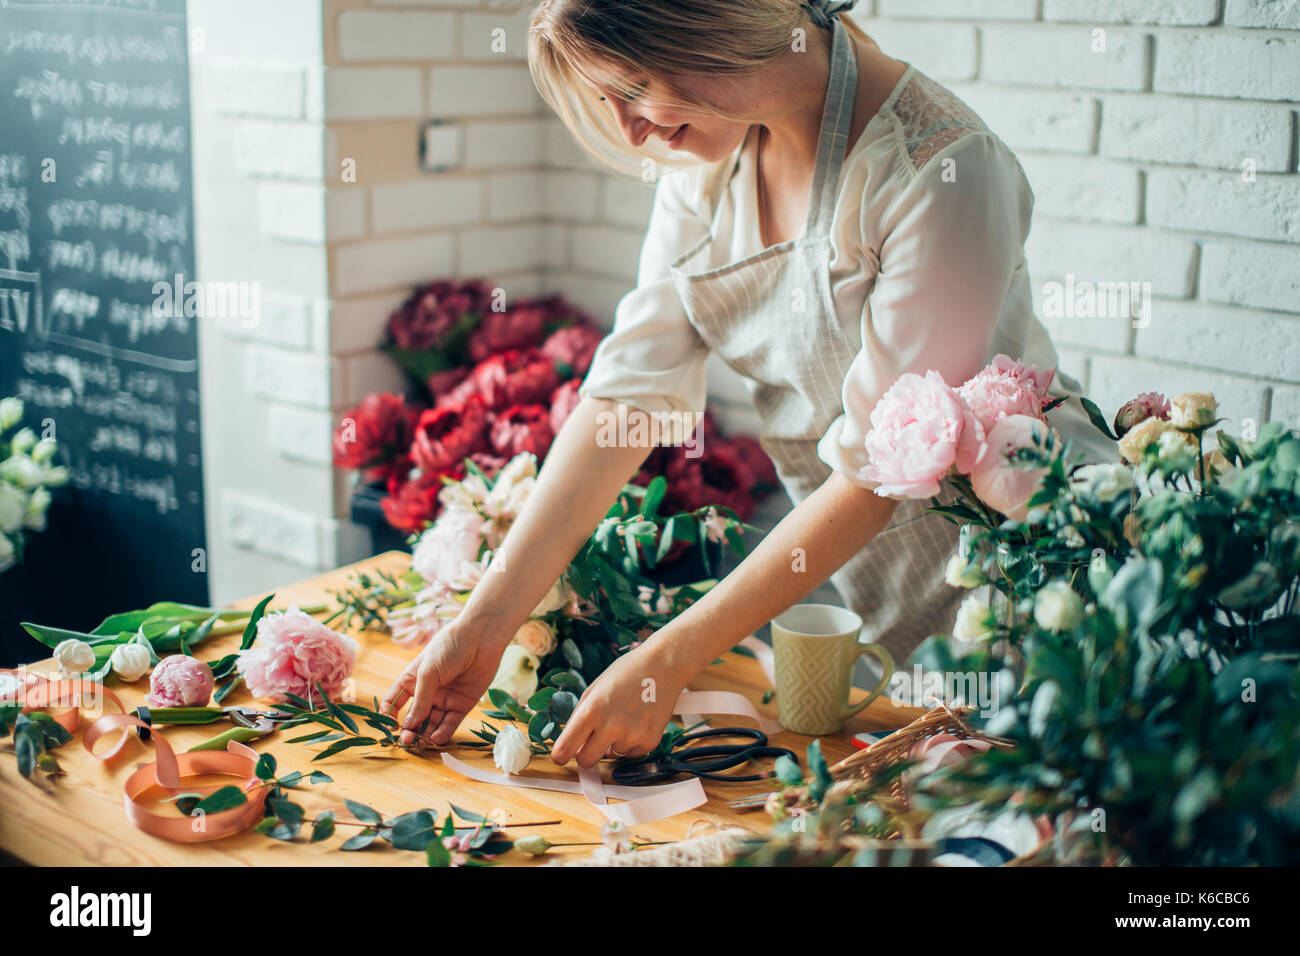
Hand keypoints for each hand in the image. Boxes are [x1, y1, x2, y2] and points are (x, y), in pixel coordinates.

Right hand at [381, 619, 507, 747]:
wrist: (480, 638)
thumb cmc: (448, 647)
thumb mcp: (428, 673)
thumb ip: (420, 700)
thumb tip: (409, 725)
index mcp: (411, 680)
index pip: (394, 702)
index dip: (389, 715)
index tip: (389, 727)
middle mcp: (427, 692)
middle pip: (414, 717)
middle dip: (409, 730)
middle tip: (407, 741)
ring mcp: (445, 699)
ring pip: (432, 723)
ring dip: (425, 735)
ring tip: (421, 744)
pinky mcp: (462, 704)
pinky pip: (450, 723)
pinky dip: (443, 733)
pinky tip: (436, 739)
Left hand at [550, 642, 688, 768]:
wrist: (663, 665)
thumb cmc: (626, 673)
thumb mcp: (594, 689)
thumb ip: (579, 717)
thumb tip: (570, 744)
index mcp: (591, 711)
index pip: (565, 749)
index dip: (560, 755)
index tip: (561, 755)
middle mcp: (611, 727)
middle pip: (586, 761)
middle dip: (586, 753)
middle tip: (592, 741)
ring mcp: (632, 736)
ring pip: (611, 755)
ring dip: (613, 743)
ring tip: (625, 717)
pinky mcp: (650, 741)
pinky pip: (631, 753)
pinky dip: (632, 742)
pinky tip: (638, 721)